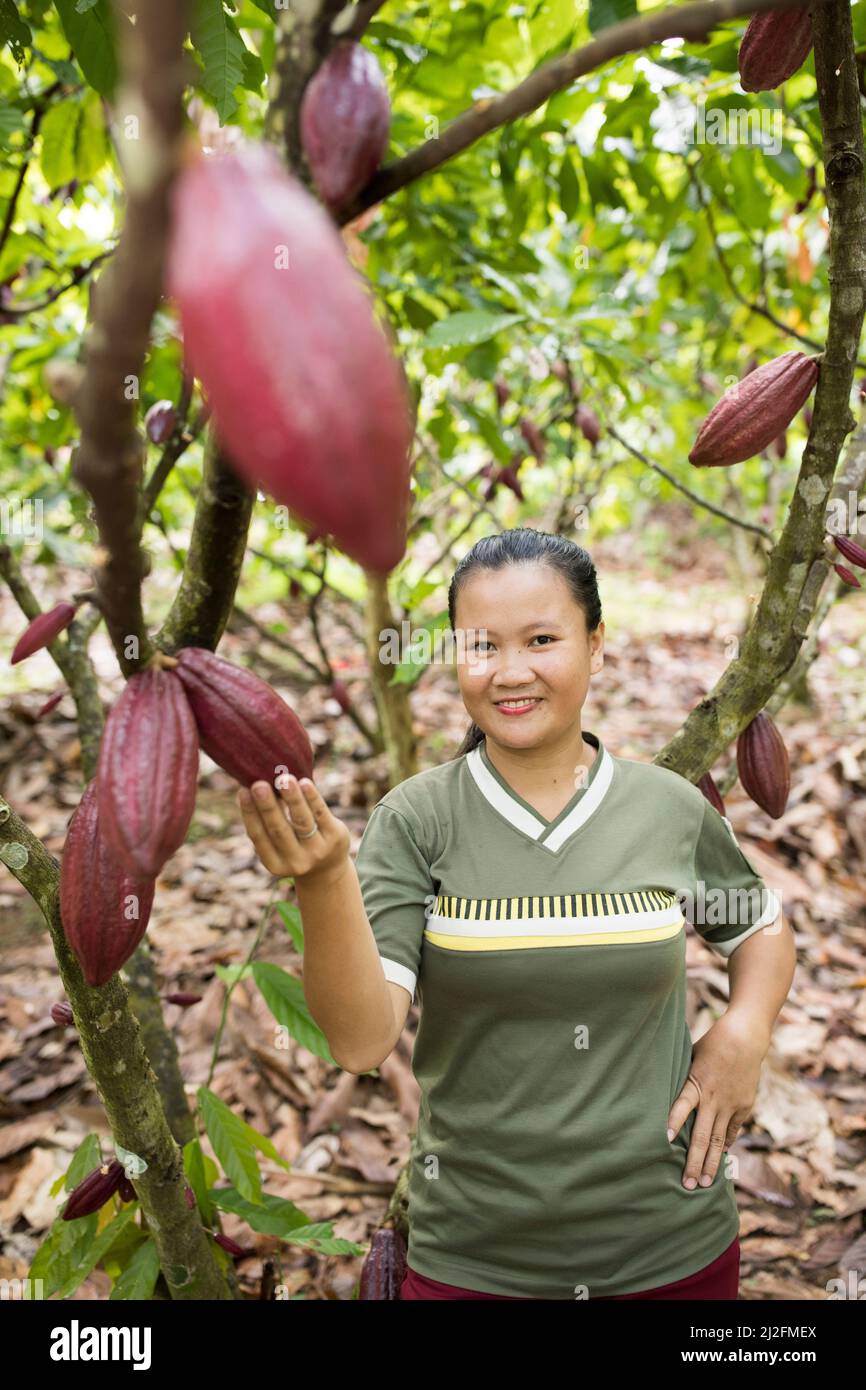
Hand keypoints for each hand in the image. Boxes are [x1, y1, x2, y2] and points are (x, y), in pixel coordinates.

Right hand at [237, 774, 349, 883]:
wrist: (329, 867)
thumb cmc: (295, 845)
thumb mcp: (279, 842)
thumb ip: (266, 820)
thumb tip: (249, 784)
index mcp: (274, 863)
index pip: (258, 836)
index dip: (250, 814)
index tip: (243, 791)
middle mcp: (296, 861)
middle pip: (279, 830)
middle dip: (268, 806)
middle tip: (258, 784)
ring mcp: (317, 850)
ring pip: (302, 821)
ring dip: (292, 798)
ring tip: (284, 779)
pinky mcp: (335, 837)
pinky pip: (321, 814)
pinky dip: (312, 797)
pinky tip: (304, 782)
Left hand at [667, 1011, 769, 1190]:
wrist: (744, 1038)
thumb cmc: (710, 1045)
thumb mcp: (689, 1058)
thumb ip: (681, 1080)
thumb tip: (660, 1094)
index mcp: (696, 1083)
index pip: (682, 1106)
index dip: (673, 1122)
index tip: (662, 1140)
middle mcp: (714, 1098)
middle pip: (702, 1135)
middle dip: (693, 1161)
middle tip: (687, 1184)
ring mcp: (731, 1105)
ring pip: (719, 1140)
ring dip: (711, 1163)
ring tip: (704, 1182)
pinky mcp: (744, 1107)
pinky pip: (732, 1131)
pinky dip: (725, 1145)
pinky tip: (719, 1161)